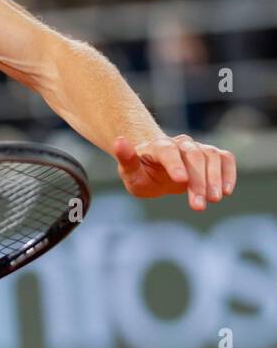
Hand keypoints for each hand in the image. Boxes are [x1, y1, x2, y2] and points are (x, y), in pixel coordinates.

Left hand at [113, 135, 236, 210]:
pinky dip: (228, 172)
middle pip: (193, 156)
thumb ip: (125, 159)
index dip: (175, 164)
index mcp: (156, 146)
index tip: (180, 181)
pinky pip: (225, 158)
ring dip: (214, 180)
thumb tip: (119, 141)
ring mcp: (197, 147)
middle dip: (197, 181)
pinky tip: (226, 191)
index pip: (167, 151)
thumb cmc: (141, 172)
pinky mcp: (211, 154)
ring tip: (213, 201)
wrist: (155, 168)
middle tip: (198, 206)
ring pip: (211, 157)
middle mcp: (179, 143)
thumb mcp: (129, 171)